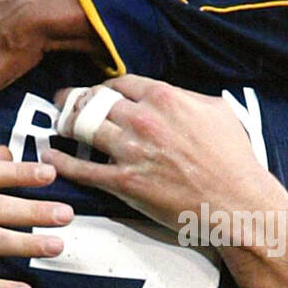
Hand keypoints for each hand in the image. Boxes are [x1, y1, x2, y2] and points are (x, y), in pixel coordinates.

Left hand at [43, 76, 287, 234]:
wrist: (237, 204)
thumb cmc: (234, 160)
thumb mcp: (217, 111)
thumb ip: (187, 97)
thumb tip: (172, 95)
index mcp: (164, 97)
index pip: (118, 82)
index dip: (103, 87)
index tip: (96, 92)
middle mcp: (143, 120)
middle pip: (94, 101)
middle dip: (74, 100)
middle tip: (63, 101)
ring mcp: (131, 151)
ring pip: (83, 129)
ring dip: (65, 125)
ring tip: (57, 124)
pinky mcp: (124, 183)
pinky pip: (82, 168)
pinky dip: (61, 161)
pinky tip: (50, 155)